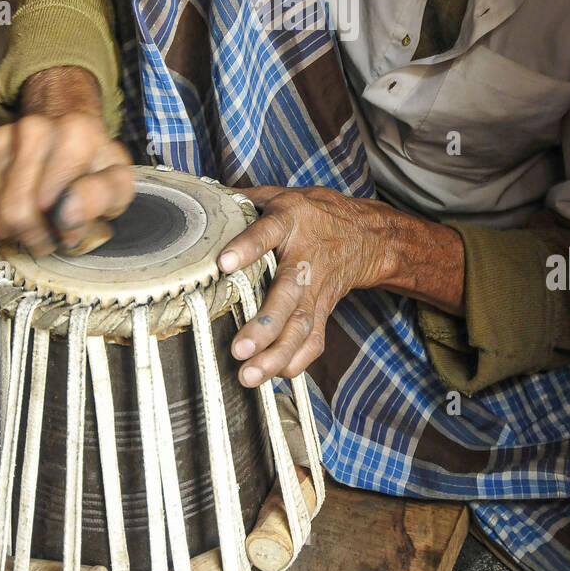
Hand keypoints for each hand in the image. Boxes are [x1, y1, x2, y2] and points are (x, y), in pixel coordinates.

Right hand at [0, 68, 133, 256]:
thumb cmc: (92, 163)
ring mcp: (0, 137)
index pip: (49, 205)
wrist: (65, 128)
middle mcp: (32, 129)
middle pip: (14, 212)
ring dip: (9, 232)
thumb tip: (66, 217)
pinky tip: (8, 214)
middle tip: (48, 237)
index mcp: (74, 133)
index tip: (69, 233)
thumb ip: (101, 197)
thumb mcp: (118, 181)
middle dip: (31, 237)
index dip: (59, 232)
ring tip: (31, 224)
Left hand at [217, 186, 392, 386]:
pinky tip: (274, 376)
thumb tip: (202, 196)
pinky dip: (296, 362)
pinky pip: (313, 342)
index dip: (247, 247)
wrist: (367, 234)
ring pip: (300, 327)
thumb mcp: (282, 194)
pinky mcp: (324, 311)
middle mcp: (304, 260)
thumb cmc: (315, 213)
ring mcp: (316, 290)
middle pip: (288, 295)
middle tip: (240, 349)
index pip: (267, 232)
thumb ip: (244, 198)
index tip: (224, 263)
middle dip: (265, 325)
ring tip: (249, 375)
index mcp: (290, 223)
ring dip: (276, 355)